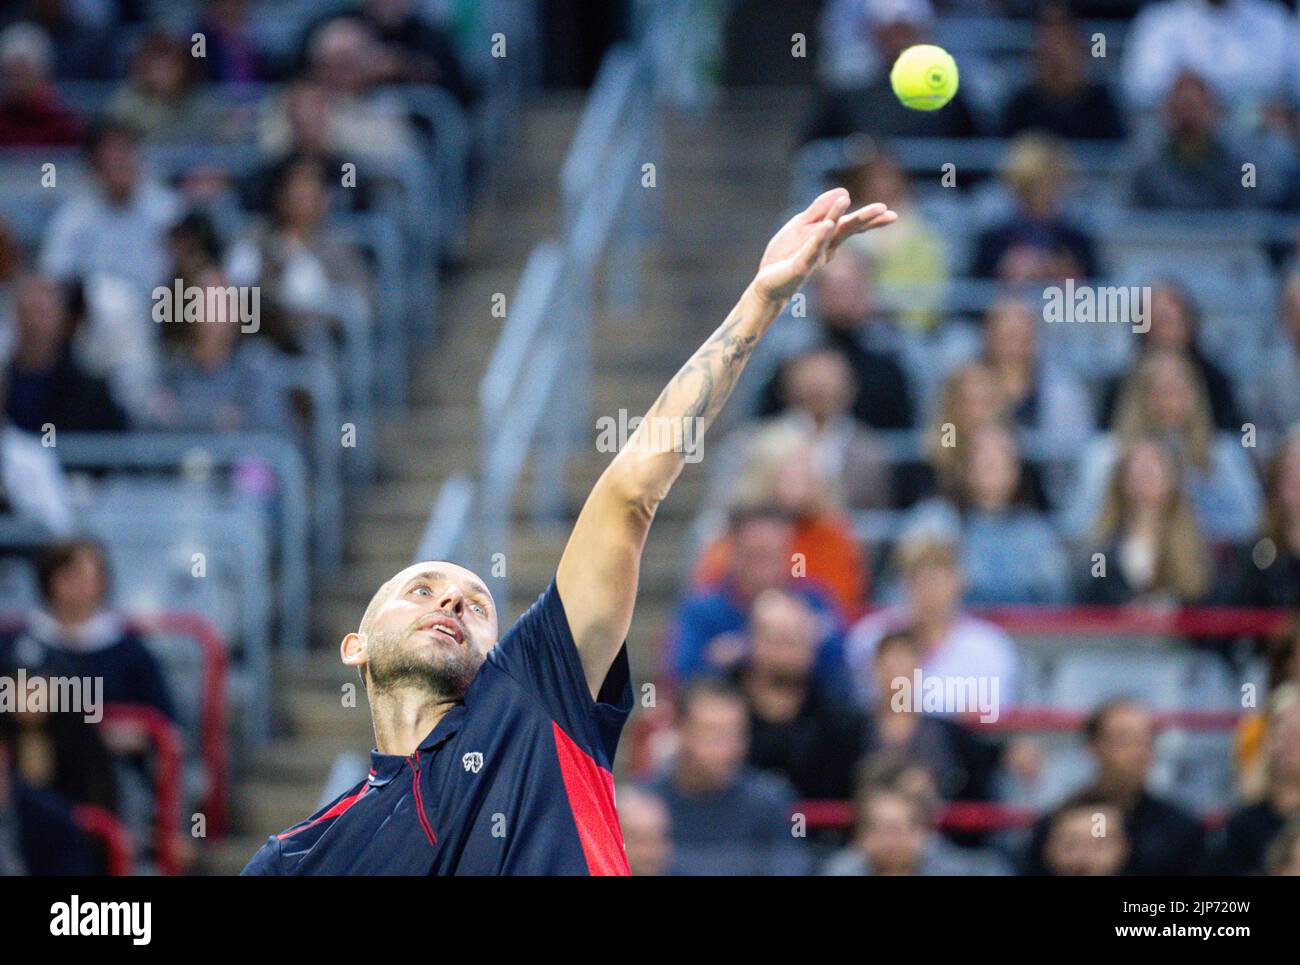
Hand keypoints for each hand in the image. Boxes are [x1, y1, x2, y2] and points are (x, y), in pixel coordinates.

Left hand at [752, 188, 896, 305]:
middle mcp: (826, 248)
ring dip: (837, 217)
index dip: (869, 218)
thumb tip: (844, 192)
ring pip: (829, 235)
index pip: (851, 224)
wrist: (768, 282)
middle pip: (847, 230)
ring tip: (845, 200)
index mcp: (828, 236)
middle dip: (864, 219)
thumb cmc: (787, 254)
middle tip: (885, 211)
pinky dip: (818, 238)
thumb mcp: (802, 225)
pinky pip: (810, 250)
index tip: (887, 210)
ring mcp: (814, 257)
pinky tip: (826, 226)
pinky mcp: (800, 267)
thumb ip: (819, 209)